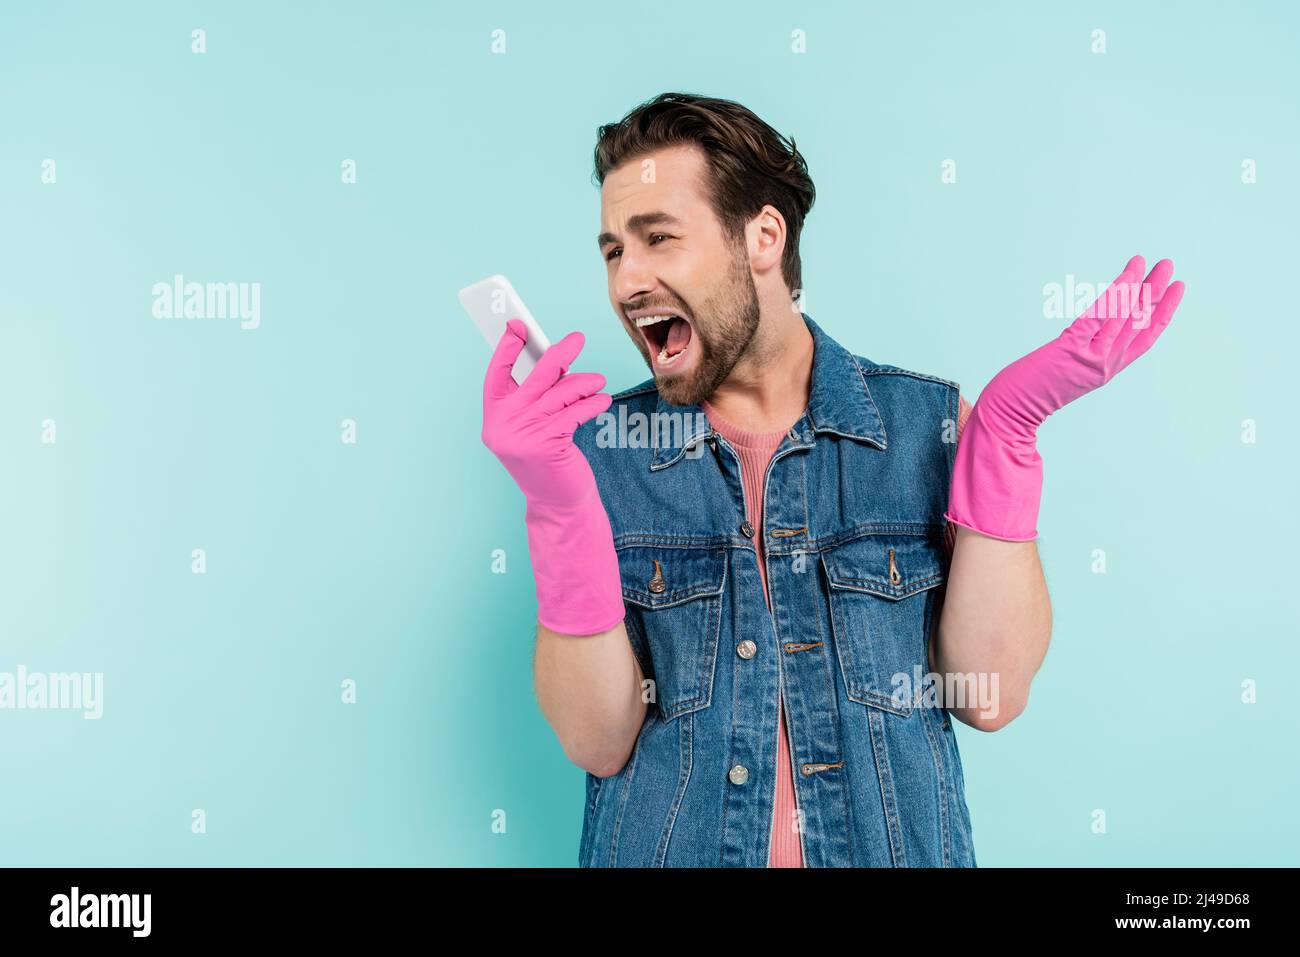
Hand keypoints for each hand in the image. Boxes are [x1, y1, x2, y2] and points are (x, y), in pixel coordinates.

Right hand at [480, 318, 623, 635]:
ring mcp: (523, 435)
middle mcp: (503, 425)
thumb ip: (534, 397)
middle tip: (576, 338)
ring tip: (598, 381)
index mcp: (493, 418)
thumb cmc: (547, 460)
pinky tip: (602, 399)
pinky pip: (574, 411)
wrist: (557, 504)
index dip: (505, 348)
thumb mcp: (533, 426)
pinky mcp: (546, 443)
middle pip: (533, 376)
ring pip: (560, 393)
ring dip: (584, 383)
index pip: (495, 374)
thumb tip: (552, 358)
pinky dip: (591, 403)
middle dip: (557, 353)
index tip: (518, 326)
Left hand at [976, 255, 1184, 434]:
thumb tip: (1092, 324)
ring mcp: (1091, 358)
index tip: (1177, 289)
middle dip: (1157, 292)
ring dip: (1140, 287)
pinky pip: (1099, 318)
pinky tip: (1127, 276)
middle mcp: (1106, 364)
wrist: (1011, 413)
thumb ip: (1086, 350)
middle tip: (1168, 264)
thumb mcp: (1069, 369)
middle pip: (1139, 323)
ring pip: (1123, 318)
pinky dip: (1115, 295)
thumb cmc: (1032, 389)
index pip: (1146, 337)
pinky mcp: (1072, 351)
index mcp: (1108, 368)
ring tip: (1150, 263)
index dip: (1165, 312)